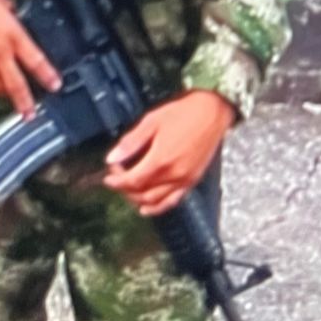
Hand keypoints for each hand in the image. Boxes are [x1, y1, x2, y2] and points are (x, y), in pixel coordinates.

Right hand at [0, 0, 60, 116]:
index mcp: (11, 33)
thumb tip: (10, 13)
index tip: (55, 85)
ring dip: (1, 93)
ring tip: (5, 96)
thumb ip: (8, 9)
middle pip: (15, 84)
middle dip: (25, 101)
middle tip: (30, 113)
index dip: (47, 75)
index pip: (34, 59)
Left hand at [103, 91, 236, 217]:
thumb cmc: (184, 113)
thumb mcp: (151, 121)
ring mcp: (184, 180)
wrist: (212, 112)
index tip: (109, 176)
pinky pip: (172, 201)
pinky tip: (147, 208)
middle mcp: (173, 175)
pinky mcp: (192, 181)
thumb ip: (131, 142)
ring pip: (155, 201)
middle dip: (124, 189)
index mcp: (160, 160)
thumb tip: (112, 157)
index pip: (131, 181)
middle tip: (117, 178)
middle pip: (141, 194)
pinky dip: (157, 208)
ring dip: (137, 200)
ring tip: (128, 191)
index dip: (116, 181)